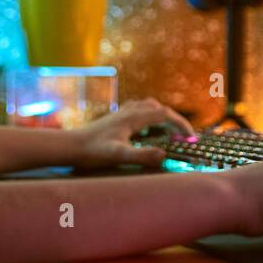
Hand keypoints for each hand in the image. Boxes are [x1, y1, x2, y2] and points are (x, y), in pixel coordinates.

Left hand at [73, 98, 196, 169]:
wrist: (71, 146)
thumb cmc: (93, 151)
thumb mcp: (119, 156)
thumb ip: (141, 156)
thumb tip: (164, 155)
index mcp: (134, 118)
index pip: (165, 114)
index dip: (181, 124)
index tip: (191, 137)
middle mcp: (129, 111)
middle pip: (160, 109)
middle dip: (175, 121)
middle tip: (185, 136)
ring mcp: (122, 113)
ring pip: (149, 107)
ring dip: (163, 116)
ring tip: (170, 131)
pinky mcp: (116, 117)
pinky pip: (139, 109)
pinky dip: (150, 115)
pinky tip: (146, 129)